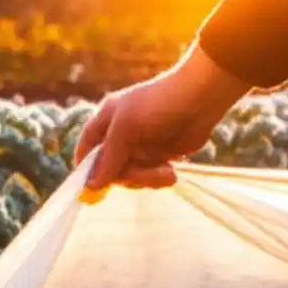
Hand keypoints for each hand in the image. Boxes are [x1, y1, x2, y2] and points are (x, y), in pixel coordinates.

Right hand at [74, 43, 250, 192]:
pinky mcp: (158, 157)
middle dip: (128, 175)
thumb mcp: (126, 127)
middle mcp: (119, 136)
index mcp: (105, 122)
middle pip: (109, 170)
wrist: (202, 98)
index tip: (92, 189)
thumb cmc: (158, 105)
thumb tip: (90, 186)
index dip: (86, 170)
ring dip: (147, 178)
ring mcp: (139, 148)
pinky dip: (158, 178)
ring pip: (130, 176)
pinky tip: (171, 171)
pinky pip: (149, 177)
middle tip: (144, 175)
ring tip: (166, 171)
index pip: (86, 151)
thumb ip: (108, 157)